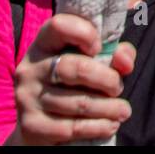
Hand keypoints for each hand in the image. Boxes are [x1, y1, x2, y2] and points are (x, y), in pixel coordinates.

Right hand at [11, 13, 135, 145]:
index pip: (59, 25)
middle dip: (106, 79)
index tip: (100, 47)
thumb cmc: (70, 84)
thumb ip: (112, 54)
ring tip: (123, 110)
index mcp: (43, 44)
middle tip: (118, 87)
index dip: (84, 33)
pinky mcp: (31, 125)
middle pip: (75, 68)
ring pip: (78, 102)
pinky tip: (110, 125)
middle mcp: (30, 67)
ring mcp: (28, 97)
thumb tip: (126, 61)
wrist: (37, 124)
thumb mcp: (88, 62)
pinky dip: (98, 127)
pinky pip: (72, 127)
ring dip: (109, 108)